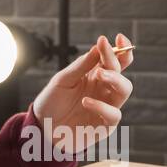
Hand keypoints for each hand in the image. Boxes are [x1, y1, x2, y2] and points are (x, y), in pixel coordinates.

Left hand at [32, 33, 133, 157]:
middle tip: (103, 61)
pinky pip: (113, 114)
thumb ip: (81, 66)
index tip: (119, 38)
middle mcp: (104, 90)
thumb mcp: (62, 80)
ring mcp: (106, 107)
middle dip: (117, 64)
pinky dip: (101, 106)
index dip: (121, 49)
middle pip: (121, 73)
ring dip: (115, 80)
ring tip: (100, 75)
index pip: (115, 60)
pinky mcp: (105, 126)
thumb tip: (98, 47)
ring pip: (124, 90)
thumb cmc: (52, 102)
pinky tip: (86, 101)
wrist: (42, 129)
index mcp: (96, 76)